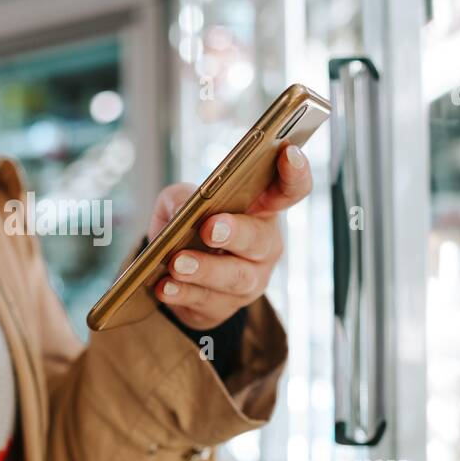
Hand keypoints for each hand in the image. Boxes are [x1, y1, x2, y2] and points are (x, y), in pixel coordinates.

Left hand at [147, 142, 311, 329]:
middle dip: (235, 232)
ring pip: (234, 277)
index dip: (295, 173)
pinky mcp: (224, 307)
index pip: (290, 189)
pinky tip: (164, 286)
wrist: (172, 274)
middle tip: (210, 228)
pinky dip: (183, 293)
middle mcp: (264, 246)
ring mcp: (249, 280)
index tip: (287, 152)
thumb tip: (183, 209)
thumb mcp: (179, 202)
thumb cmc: (187, 227)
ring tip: (177, 263)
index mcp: (261, 209)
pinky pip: (206, 301)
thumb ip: (182, 196)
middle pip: (259, 239)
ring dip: (205, 269)